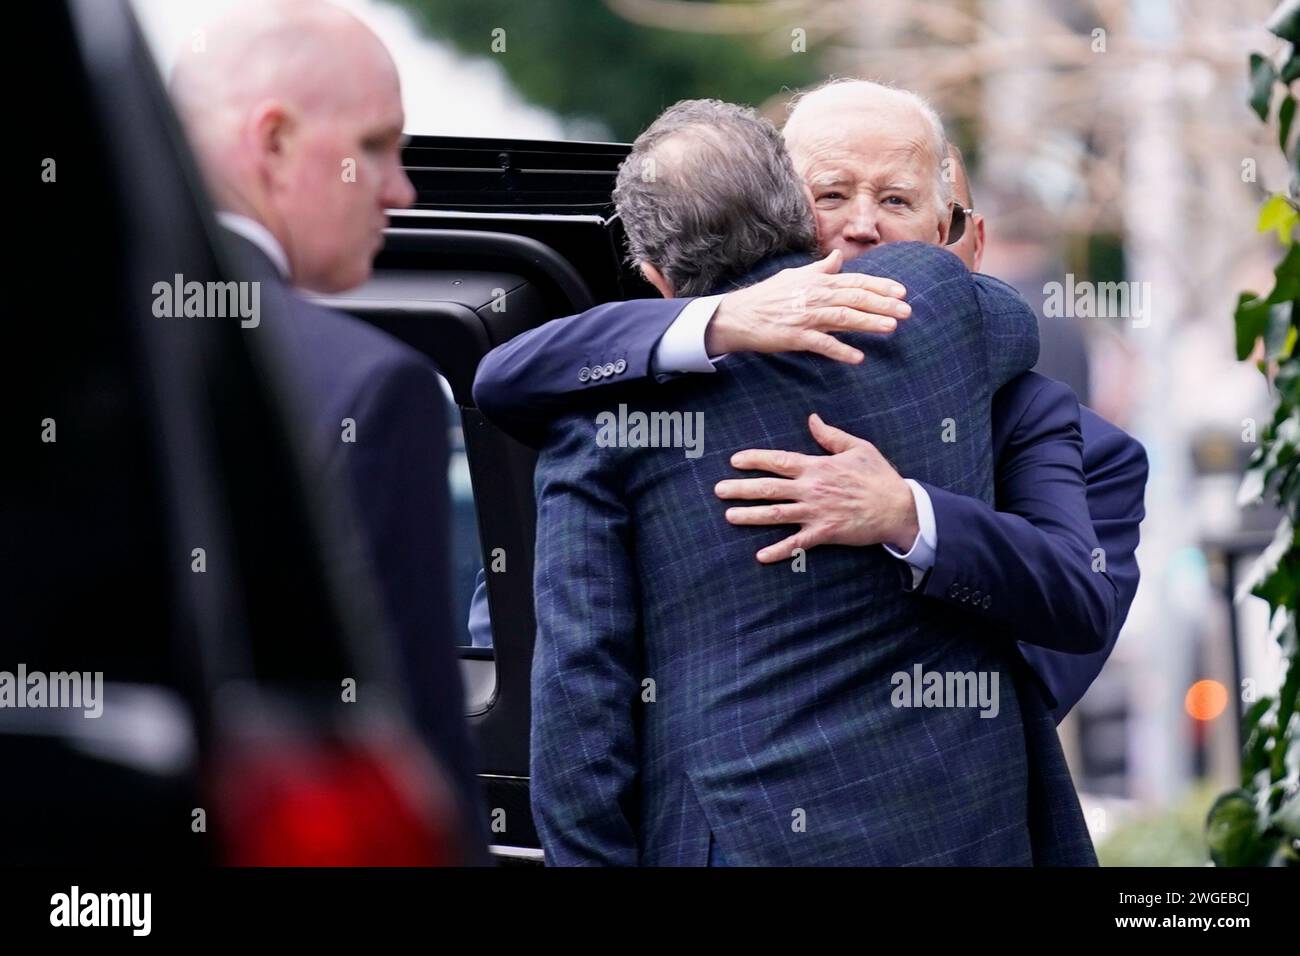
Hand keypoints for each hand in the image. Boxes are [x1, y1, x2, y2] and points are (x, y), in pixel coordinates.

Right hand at [704, 250, 910, 363]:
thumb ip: (820, 269)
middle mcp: (815, 296)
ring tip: (891, 328)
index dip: (880, 286)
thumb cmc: (766, 296)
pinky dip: (841, 350)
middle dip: (883, 304)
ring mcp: (805, 316)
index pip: (855, 281)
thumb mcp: (794, 276)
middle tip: (906, 311)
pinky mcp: (795, 336)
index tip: (901, 292)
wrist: (738, 316)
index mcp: (817, 281)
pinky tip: (857, 357)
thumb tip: (837, 257)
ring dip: (869, 323)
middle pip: (855, 298)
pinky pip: (822, 344)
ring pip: (844, 318)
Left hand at [714, 414, 918, 563]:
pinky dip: (779, 550)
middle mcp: (811, 489)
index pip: (778, 461)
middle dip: (741, 488)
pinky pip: (797, 544)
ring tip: (729, 516)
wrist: (898, 508)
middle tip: (718, 490)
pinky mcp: (825, 533)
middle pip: (769, 488)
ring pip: (776, 515)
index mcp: (817, 467)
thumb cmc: (879, 476)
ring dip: (750, 516)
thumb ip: (831, 435)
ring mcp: (816, 513)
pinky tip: (760, 555)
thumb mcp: (857, 448)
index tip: (734, 460)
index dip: (754, 460)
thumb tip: (812, 418)